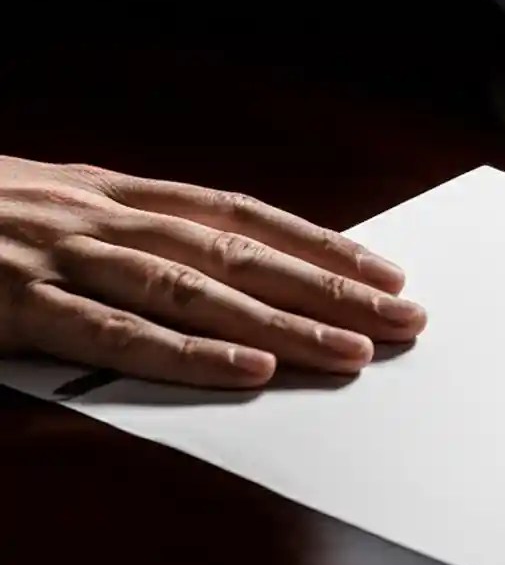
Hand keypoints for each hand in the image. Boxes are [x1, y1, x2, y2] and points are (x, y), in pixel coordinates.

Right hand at [0, 157, 425, 387]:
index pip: (243, 216)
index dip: (320, 242)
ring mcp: (65, 259)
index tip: (384, 269)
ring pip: (200, 294)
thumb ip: (131, 230)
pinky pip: (120, 336)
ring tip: (356, 350)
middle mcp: (106, 218)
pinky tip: (251, 371)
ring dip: (286, 323)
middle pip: (244, 255)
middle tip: (406, 316)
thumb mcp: (55, 203)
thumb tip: (216, 262)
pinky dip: (190, 355)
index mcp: (116, 192)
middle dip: (332, 287)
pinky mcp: (21, 306)